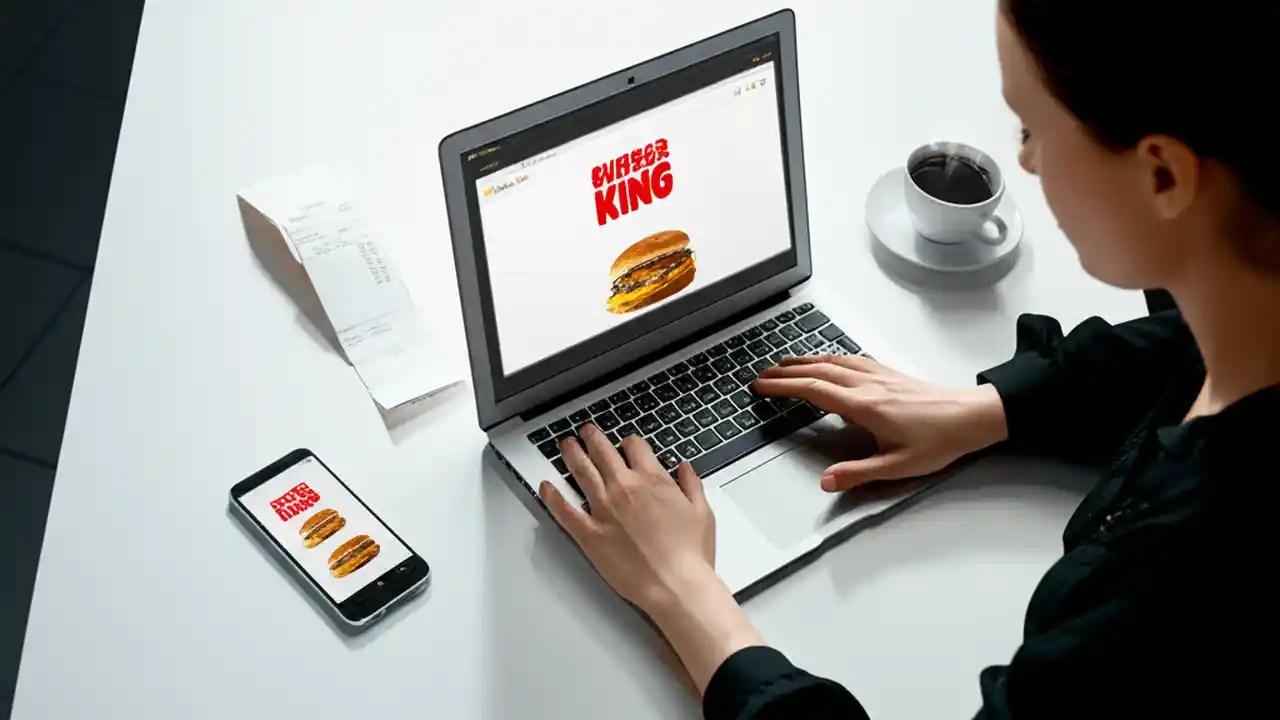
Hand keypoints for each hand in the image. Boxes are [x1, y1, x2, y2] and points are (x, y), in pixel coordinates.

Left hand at [539, 425, 715, 611]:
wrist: (675, 585)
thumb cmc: (690, 555)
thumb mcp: (702, 512)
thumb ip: (691, 484)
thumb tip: (684, 467)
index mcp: (653, 481)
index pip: (635, 447)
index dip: (629, 442)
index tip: (626, 444)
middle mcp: (625, 489)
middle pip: (603, 452)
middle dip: (593, 438)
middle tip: (586, 432)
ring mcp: (604, 510)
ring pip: (582, 472)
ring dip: (572, 455)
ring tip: (565, 445)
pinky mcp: (590, 534)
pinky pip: (565, 511)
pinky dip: (553, 497)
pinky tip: (546, 486)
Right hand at [754, 355, 1007, 490]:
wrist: (972, 417)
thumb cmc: (939, 441)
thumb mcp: (897, 466)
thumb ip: (858, 473)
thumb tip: (827, 481)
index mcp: (864, 406)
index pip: (813, 391)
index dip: (783, 387)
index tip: (762, 388)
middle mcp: (868, 385)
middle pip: (817, 371)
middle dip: (786, 372)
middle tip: (763, 376)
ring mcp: (879, 376)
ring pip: (833, 361)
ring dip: (805, 361)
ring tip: (785, 364)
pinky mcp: (890, 374)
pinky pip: (852, 359)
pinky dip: (830, 357)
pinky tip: (828, 361)